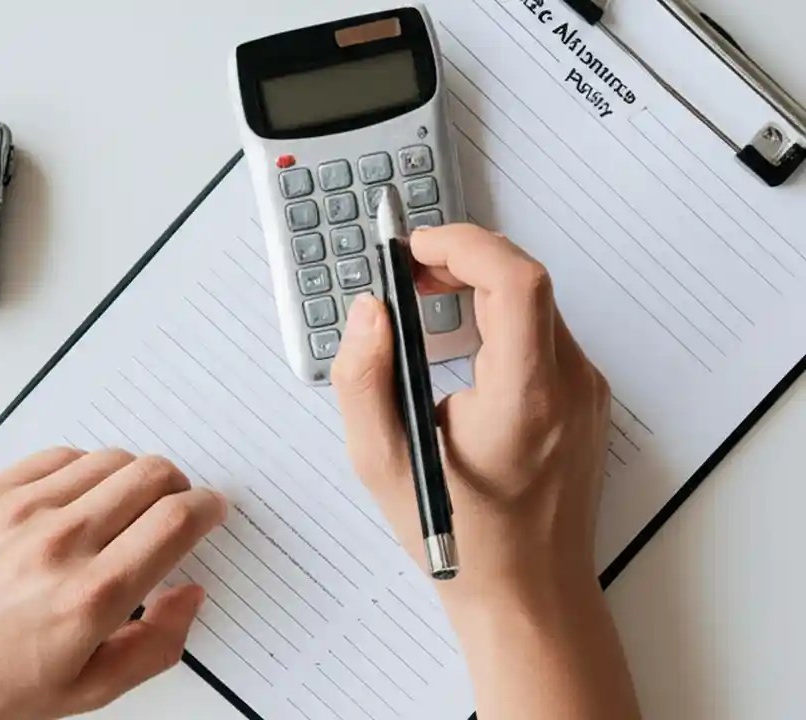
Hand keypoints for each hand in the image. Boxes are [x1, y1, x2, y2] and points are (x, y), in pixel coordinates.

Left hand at [0, 448, 227, 719]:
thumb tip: (189, 595)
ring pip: (109, 458)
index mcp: (92, 596)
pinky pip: (59, 456)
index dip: (206, 508)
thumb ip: (156, 644)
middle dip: (177, 487)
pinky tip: (77, 499)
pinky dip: (83, 470)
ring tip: (124, 506)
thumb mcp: (90, 689)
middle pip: (151, 475)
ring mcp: (21, 512)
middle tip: (173, 507)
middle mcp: (60, 544)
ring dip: (132, 476)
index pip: (176, 521)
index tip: (209, 510)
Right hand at [331, 224, 610, 606]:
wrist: (528, 593)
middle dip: (461, 257)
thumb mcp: (382, 463)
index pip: (515, 281)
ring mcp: (585, 392)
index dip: (463, 245)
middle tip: (406, 270)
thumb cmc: (462, 538)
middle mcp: (568, 386)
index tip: (415, 248)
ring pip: (535, 302)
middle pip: (525, 281)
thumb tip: (369, 312)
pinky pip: (543, 331)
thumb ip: (364, 378)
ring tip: (423, 298)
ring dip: (479, 284)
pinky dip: (499, 315)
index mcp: (524, 399)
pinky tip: (458, 337)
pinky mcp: (584, 399)